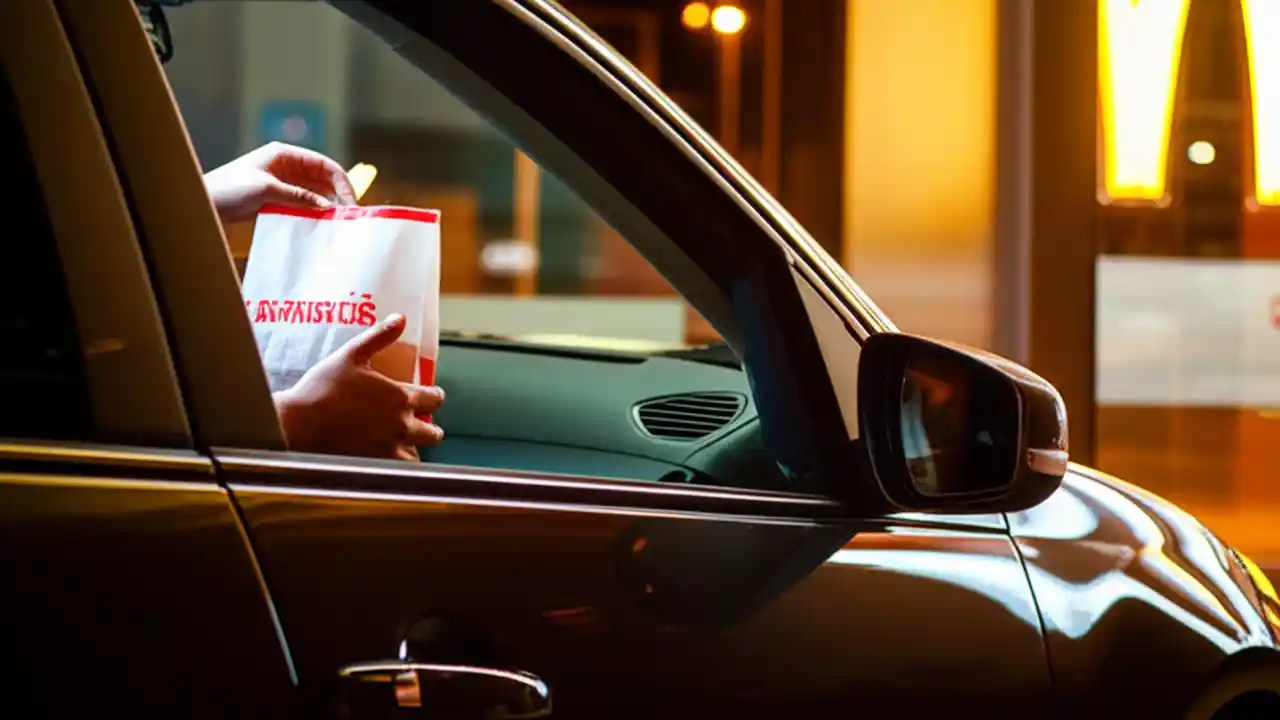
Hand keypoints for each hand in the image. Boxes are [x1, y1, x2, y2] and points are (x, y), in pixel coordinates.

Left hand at [203, 141, 357, 223]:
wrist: (202, 204)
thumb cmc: (229, 189)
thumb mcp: (267, 189)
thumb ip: (299, 196)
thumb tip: (328, 206)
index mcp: (285, 154)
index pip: (324, 165)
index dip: (342, 182)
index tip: (350, 203)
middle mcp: (287, 167)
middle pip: (323, 180)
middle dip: (337, 195)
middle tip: (347, 217)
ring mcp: (283, 184)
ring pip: (315, 194)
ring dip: (326, 206)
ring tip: (336, 223)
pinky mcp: (277, 200)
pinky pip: (303, 205)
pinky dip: (313, 214)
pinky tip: (319, 225)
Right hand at [273, 314, 444, 460]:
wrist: (297, 423)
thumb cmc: (323, 387)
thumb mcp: (351, 354)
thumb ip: (379, 336)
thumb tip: (400, 318)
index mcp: (401, 397)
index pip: (436, 399)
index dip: (434, 396)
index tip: (429, 396)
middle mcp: (402, 425)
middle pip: (434, 433)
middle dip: (430, 427)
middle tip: (419, 423)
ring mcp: (389, 448)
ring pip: (417, 454)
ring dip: (414, 447)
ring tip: (402, 441)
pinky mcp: (374, 465)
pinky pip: (397, 470)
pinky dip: (397, 464)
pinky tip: (387, 456)